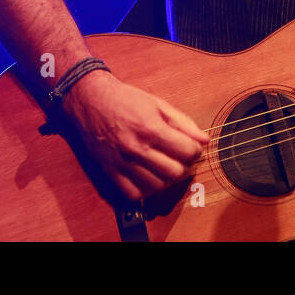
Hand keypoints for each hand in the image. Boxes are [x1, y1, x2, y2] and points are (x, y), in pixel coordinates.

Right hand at [59, 70, 209, 202]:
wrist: (90, 100)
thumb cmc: (125, 99)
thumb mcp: (158, 104)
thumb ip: (183, 123)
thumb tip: (205, 140)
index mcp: (151, 128)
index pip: (187, 152)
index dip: (196, 151)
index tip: (192, 147)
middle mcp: (136, 148)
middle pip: (175, 173)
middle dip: (185, 167)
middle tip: (182, 159)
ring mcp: (122, 163)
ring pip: (157, 187)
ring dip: (167, 180)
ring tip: (167, 167)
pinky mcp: (110, 172)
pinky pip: (133, 194)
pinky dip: (146, 191)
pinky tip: (149, 178)